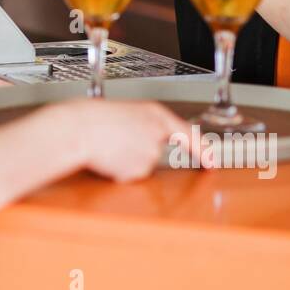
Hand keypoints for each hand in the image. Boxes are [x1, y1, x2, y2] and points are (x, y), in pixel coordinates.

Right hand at [70, 99, 197, 181]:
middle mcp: (158, 133)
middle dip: (137, 152)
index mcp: (156, 114)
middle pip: (156, 153)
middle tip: (117, 143)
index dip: (203, 150)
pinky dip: (119, 170)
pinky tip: (108, 158)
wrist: (77, 129)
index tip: (212, 162)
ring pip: (142, 165)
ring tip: (107, 146)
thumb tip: (147, 144)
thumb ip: (143, 126)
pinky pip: (131, 175)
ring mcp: (150, 152)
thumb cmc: (93, 119)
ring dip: (126, 161)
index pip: (189, 134)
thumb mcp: (125, 114)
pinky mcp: (139, 169)